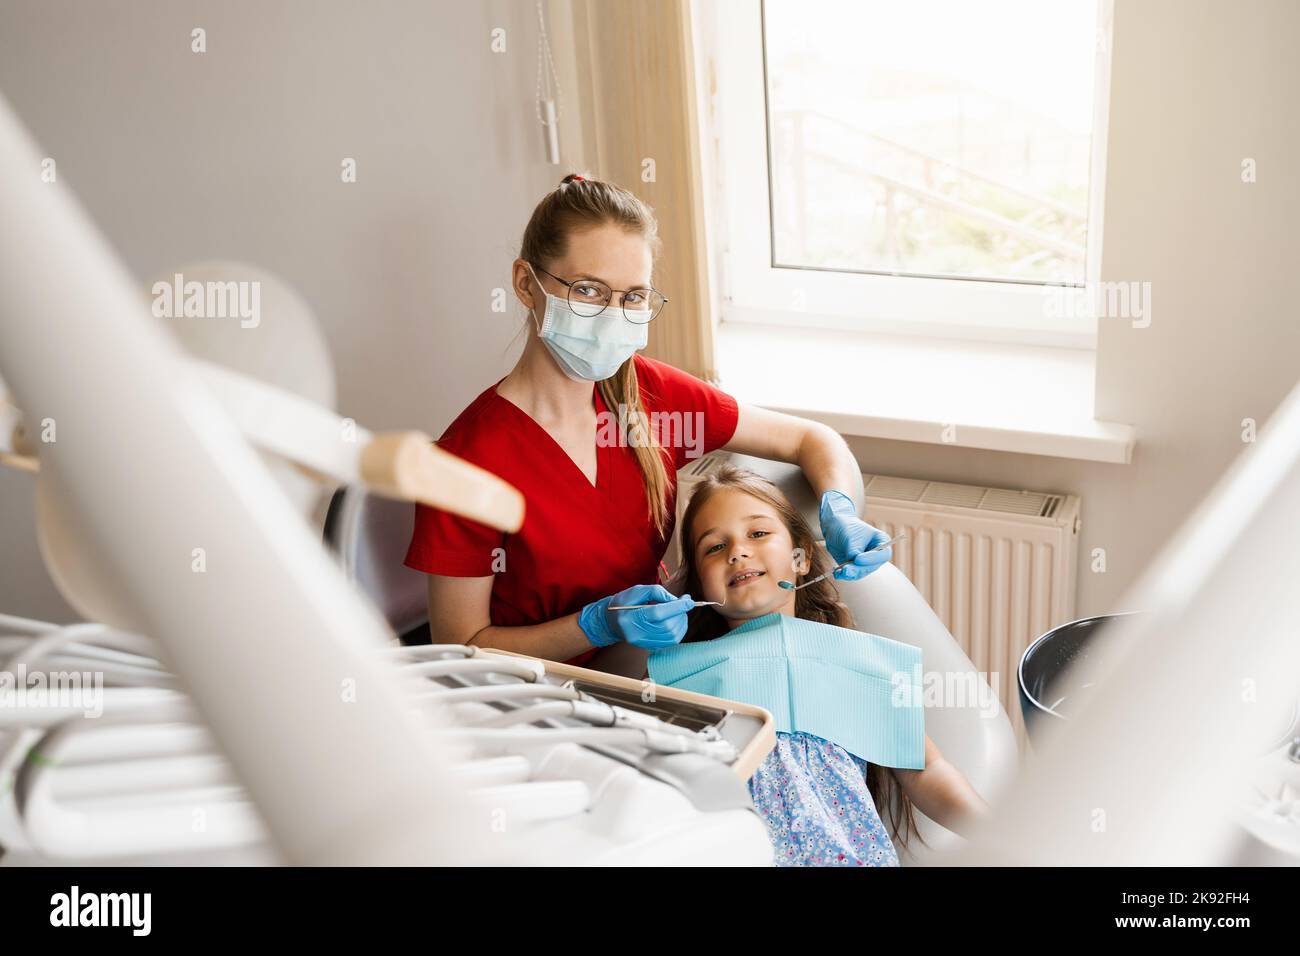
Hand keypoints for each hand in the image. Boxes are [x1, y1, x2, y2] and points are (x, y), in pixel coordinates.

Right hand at [579, 584, 693, 649]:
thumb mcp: (636, 591)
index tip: (688, 600)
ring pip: (671, 636)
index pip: (658, 613)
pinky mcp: (648, 646)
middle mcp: (637, 633)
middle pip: (667, 626)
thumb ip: (656, 591)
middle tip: (684, 603)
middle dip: (680, 613)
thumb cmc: (622, 604)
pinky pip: (669, 642)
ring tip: (680, 611)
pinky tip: (677, 621)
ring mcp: (643, 642)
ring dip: (681, 623)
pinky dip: (678, 631)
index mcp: (631, 617)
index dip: (676, 606)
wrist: (609, 622)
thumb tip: (676, 599)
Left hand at [818, 490, 891, 581]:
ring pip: (861, 572)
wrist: (835, 526)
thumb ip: (853, 551)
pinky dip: (843, 575)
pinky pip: (851, 574)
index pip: (883, 555)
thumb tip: (852, 565)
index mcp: (881, 542)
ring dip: (850, 574)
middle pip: (872, 567)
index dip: (872, 559)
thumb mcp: (851, 537)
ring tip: (840, 572)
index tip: (857, 558)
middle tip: (846, 569)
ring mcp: (865, 562)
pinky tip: (836, 573)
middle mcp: (875, 555)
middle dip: (858, 569)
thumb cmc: (847, 527)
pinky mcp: (854, 567)